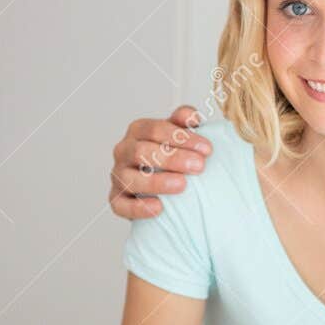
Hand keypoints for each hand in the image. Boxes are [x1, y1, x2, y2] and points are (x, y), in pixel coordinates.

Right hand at [108, 105, 212, 219]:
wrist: (162, 187)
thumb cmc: (171, 155)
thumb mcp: (179, 135)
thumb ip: (184, 121)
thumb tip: (192, 117)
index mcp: (137, 131)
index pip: (155, 129)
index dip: (181, 138)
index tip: (207, 149)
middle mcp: (123, 151)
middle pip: (141, 151)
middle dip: (172, 158)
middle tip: (199, 166)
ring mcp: (118, 176)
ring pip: (129, 178)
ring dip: (157, 182)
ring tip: (182, 185)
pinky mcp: (117, 200)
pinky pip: (121, 205)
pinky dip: (138, 207)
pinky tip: (159, 207)